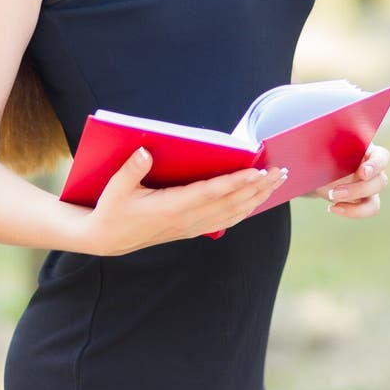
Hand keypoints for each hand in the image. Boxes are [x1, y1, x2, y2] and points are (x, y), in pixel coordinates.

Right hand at [81, 148, 287, 254]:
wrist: (108, 239)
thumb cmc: (112, 209)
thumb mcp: (116, 188)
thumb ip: (131, 169)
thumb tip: (145, 150)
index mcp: (172, 207)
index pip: (211, 193)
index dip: (235, 182)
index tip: (257, 171)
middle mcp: (187, 220)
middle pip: (231, 203)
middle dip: (258, 187)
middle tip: (281, 171)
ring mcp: (192, 227)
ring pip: (233, 213)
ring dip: (257, 198)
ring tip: (277, 182)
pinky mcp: (192, 229)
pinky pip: (226, 220)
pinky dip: (245, 209)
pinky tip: (257, 200)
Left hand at [315, 143, 389, 218]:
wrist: (318, 169)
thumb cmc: (323, 153)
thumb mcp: (323, 149)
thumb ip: (326, 148)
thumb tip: (317, 145)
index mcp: (367, 150)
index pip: (381, 157)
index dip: (375, 165)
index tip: (362, 172)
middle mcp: (373, 169)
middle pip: (379, 182)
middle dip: (358, 189)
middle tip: (334, 192)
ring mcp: (371, 186)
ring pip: (374, 201)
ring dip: (355, 206)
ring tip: (331, 199)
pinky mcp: (365, 200)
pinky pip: (366, 210)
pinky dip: (351, 212)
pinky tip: (332, 208)